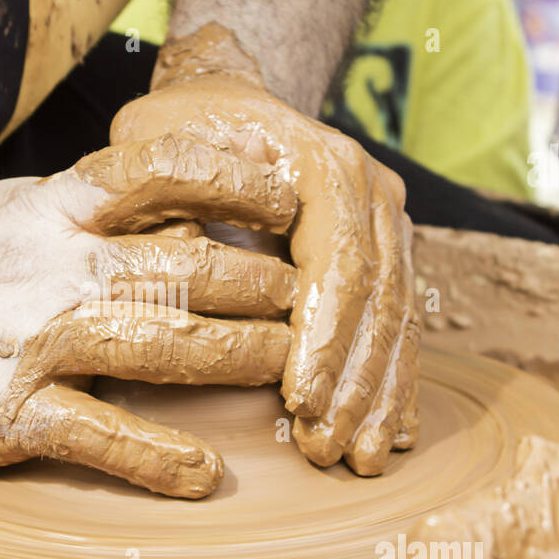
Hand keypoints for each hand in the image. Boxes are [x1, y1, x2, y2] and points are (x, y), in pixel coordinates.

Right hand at [0, 136, 298, 497]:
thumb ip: (100, 208)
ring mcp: (31, 343)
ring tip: (292, 372)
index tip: (291, 199)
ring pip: (161, 348)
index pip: (157, 174)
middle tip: (317, 303)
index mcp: (54, 209)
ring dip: (240, 360)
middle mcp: (51, 268)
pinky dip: (158, 459)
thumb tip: (199, 204)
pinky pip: (99, 438)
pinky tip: (206, 476)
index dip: (234, 180)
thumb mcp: (20, 209)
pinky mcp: (9, 415)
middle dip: (263, 287)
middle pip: (183, 270)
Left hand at [113, 23, 419, 475]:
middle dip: (354, 382)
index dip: (323, 336)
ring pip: (397, 318)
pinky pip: (401, 322)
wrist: (230, 99)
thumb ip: (169, 201)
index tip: (300, 400)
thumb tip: (186, 266)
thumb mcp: (157, 142)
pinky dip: (395, 380)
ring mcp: (387, 222)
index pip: (338, 260)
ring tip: (358, 460)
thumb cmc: (183, 127)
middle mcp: (372, 190)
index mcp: (326, 165)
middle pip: (378, 299)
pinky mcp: (387, 253)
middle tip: (327, 449)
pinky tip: (391, 434)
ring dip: (378, 394)